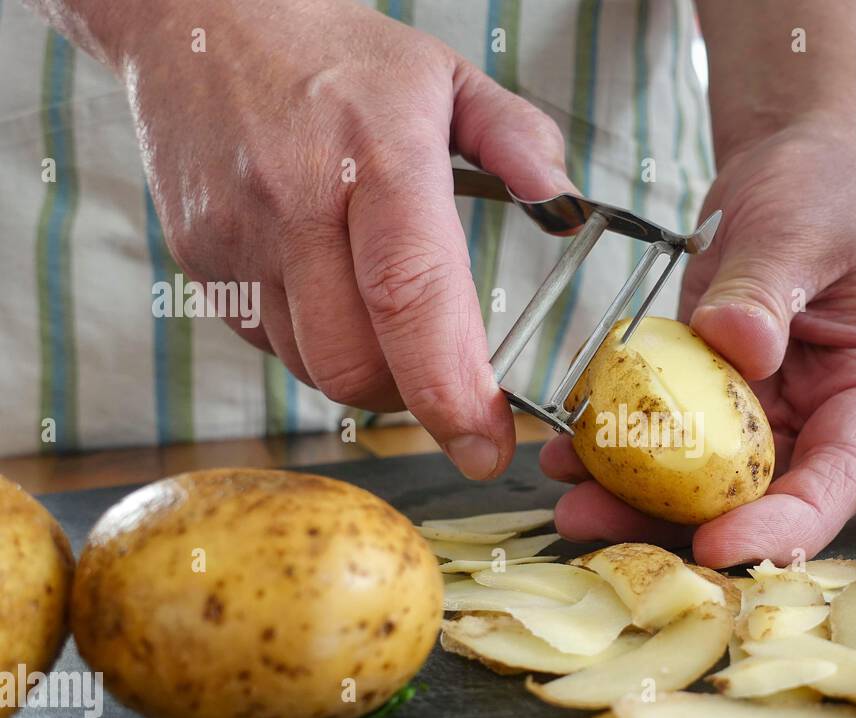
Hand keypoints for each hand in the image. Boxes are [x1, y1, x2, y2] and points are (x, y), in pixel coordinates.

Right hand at [109, 0, 573, 477]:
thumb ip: (517, 136)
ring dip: (361, 371)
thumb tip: (564, 205)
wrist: (199, 21)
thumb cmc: (333, 53)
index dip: (449, 389)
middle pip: (353, 363)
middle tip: (443, 381)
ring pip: (308, 366)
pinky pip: (264, 341)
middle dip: (411, 398)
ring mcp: (237, 236)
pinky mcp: (200, 258)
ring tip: (381, 316)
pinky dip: (309, 342)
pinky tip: (325, 287)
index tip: (488, 445)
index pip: (411, 298)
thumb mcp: (443, 74)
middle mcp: (298, 203)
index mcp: (376, 156)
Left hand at [540, 125, 855, 566]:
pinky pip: (661, 433)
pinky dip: (616, 445)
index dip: (780, 528)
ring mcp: (753, 410)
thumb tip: (738, 345)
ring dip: (634, 497)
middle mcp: (811, 417)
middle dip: (682, 526)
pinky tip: (567, 449)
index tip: (717, 546)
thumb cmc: (821, 188)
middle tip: (605, 527)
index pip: (833, 483)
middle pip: (755, 498)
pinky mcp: (701, 391)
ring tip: (569, 502)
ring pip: (698, 479)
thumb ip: (768, 288)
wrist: (784, 158)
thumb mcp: (801, 229)